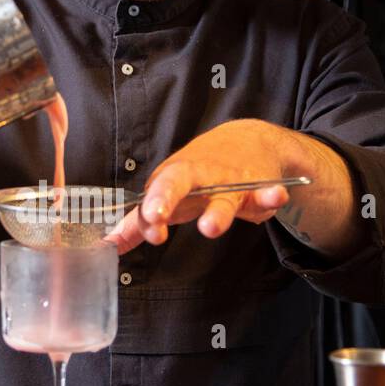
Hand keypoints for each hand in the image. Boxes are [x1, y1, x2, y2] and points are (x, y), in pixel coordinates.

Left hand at [104, 119, 290, 254]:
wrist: (248, 140)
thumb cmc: (200, 174)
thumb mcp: (167, 194)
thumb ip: (139, 223)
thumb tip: (108, 245)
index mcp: (170, 178)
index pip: (152, 197)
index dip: (148, 214)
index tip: (149, 231)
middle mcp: (197, 177)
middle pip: (177, 183)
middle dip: (164, 197)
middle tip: (155, 216)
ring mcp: (229, 181)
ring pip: (223, 197)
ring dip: (217, 212)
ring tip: (211, 227)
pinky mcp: (258, 187)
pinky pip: (265, 191)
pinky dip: (271, 194)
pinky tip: (276, 195)